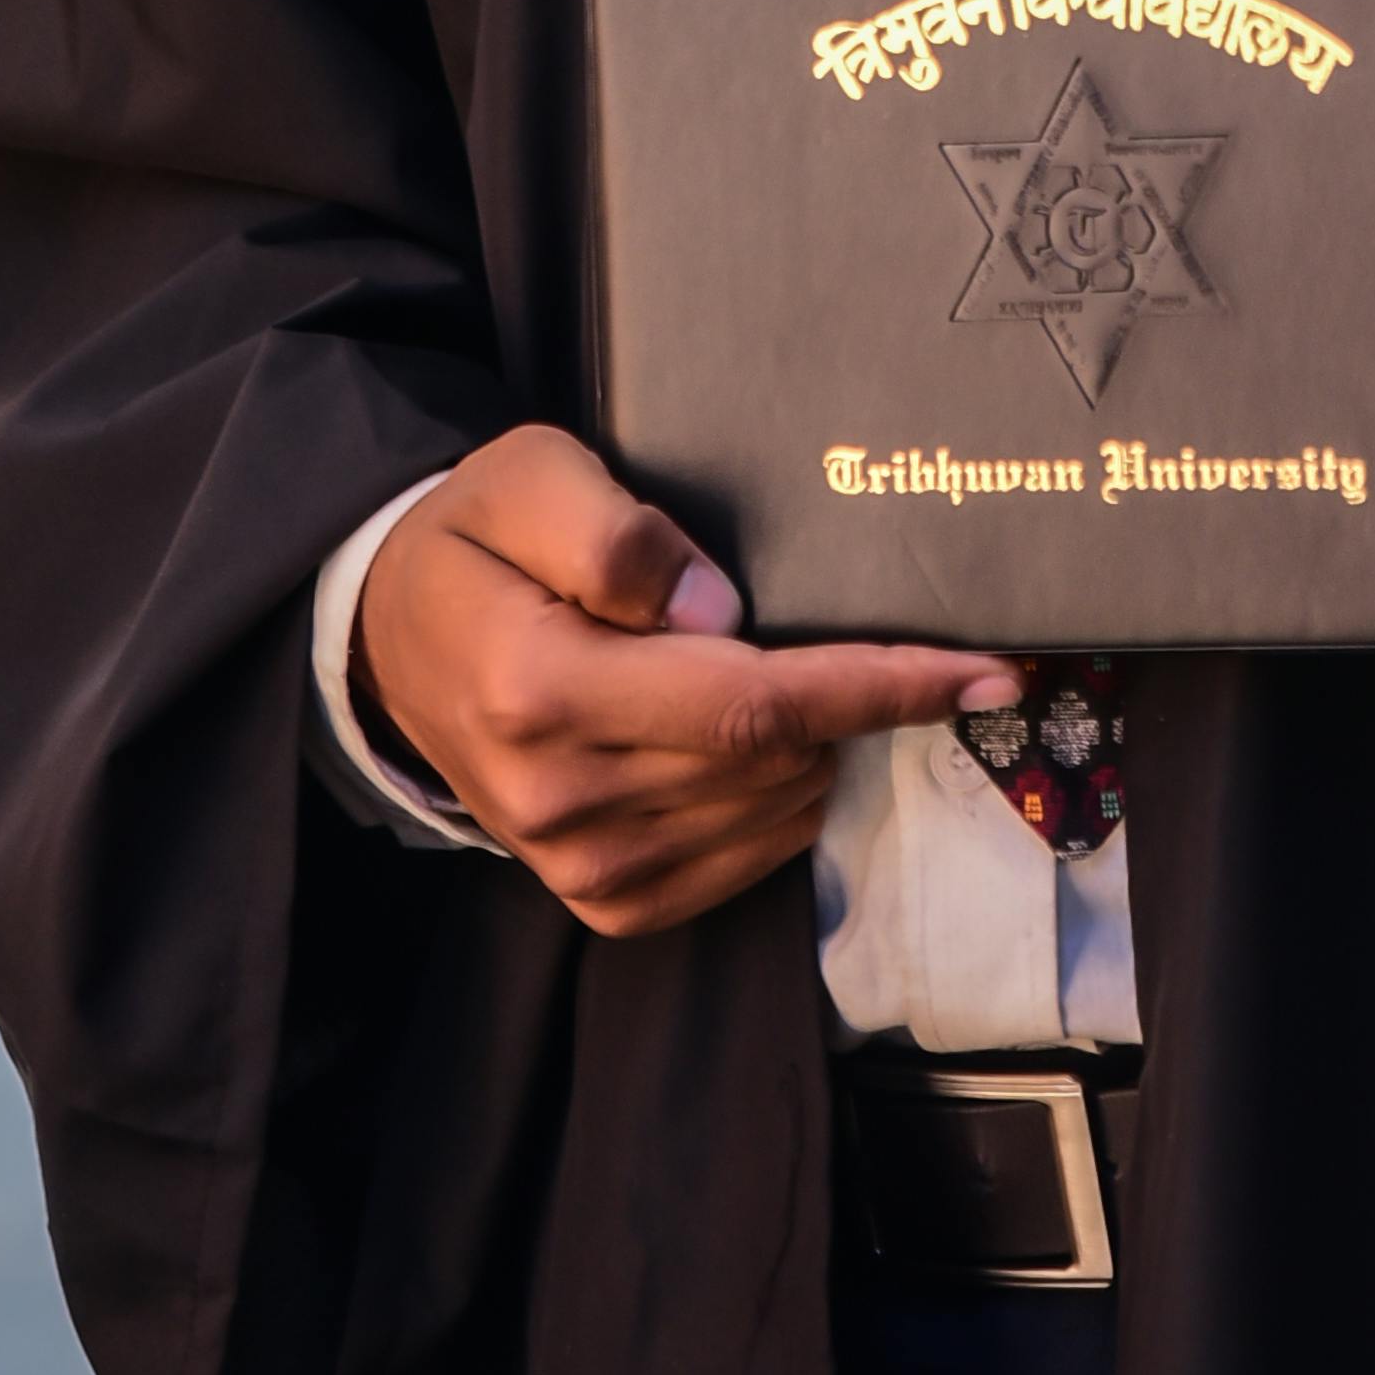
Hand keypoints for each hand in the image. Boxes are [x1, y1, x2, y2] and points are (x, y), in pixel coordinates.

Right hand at [352, 424, 1023, 939]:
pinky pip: (744, 860)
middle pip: (775, 756)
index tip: (985, 669)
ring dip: (815, 743)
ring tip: (772, 671)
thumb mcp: (527, 475)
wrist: (389, 641)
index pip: (752, 703)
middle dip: (853, 695)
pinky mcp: (602, 899)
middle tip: (861, 630)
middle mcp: (561, 795)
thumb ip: (616, 534)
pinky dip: (780, 796)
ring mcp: (580, 864)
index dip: (879, 686)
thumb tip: (719, 612)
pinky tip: (755, 740)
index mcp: (541, 688)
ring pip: (773, 810)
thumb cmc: (474, 538)